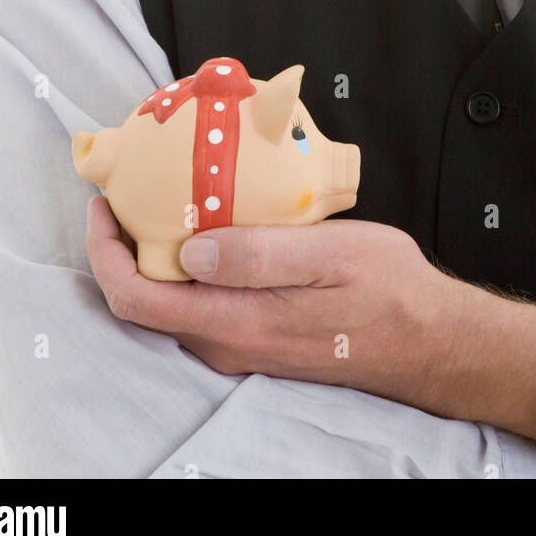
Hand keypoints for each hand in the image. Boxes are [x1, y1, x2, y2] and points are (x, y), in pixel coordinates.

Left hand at [85, 195, 535, 440]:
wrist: (432, 341)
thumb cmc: (390, 294)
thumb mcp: (332, 257)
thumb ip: (259, 255)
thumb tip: (188, 249)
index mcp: (237, 322)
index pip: (137, 299)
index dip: (106, 253)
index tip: (103, 206)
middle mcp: (229, 342)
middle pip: (144, 302)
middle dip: (123, 248)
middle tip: (128, 191)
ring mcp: (242, 344)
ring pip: (172, 303)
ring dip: (154, 256)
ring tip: (162, 199)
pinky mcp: (258, 337)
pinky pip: (201, 303)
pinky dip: (186, 266)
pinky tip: (208, 228)